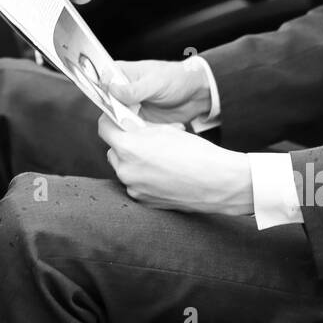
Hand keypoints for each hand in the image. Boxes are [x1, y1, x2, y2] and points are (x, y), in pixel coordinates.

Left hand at [97, 115, 252, 215]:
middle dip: (124, 143)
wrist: (217, 182)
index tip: (118, 120)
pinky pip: (136, 185)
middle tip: (143, 139)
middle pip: (113, 151)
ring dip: (134, 162)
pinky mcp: (144, 202)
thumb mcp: (166, 130)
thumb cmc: (195, 152)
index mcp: (128, 147)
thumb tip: (130, 126)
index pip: (104, 129)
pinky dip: (144, 178)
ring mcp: (134, 189)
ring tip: (159, 158)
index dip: (111, 121)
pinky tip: (164, 174)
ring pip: (125, 169)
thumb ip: (140, 128)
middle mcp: (126, 170)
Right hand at [106, 58, 211, 125]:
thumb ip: (134, 88)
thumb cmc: (177, 78)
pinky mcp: (138, 122)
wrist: (197, 94)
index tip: (111, 105)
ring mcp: (129, 107)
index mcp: (121, 73)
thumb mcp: (156, 82)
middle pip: (106, 105)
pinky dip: (139, 134)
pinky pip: (131, 131)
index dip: (100, 94)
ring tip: (147, 126)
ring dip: (128, 127)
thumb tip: (111, 89)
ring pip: (117, 121)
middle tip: (133, 120)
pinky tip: (153, 132)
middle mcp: (121, 91)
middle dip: (116, 115)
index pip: (100, 82)